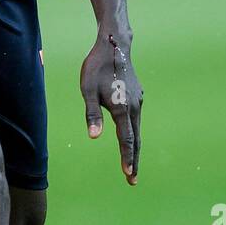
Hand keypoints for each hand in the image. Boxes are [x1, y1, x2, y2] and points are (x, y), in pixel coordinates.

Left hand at [80, 32, 142, 184]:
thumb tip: (94, 137)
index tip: (129, 174)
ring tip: (131, 164)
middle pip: (135, 139)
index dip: (127, 158)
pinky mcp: (137, 96)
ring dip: (134, 148)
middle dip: (133, 160)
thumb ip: (92, 114)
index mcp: (121, 108)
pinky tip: (130, 138)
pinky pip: (136, 119)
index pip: (126, 139)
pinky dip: (134, 133)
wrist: (115, 45)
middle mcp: (134, 106)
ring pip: (137, 129)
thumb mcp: (87, 90)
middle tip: (132, 179)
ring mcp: (138, 101)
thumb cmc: (96, 67)